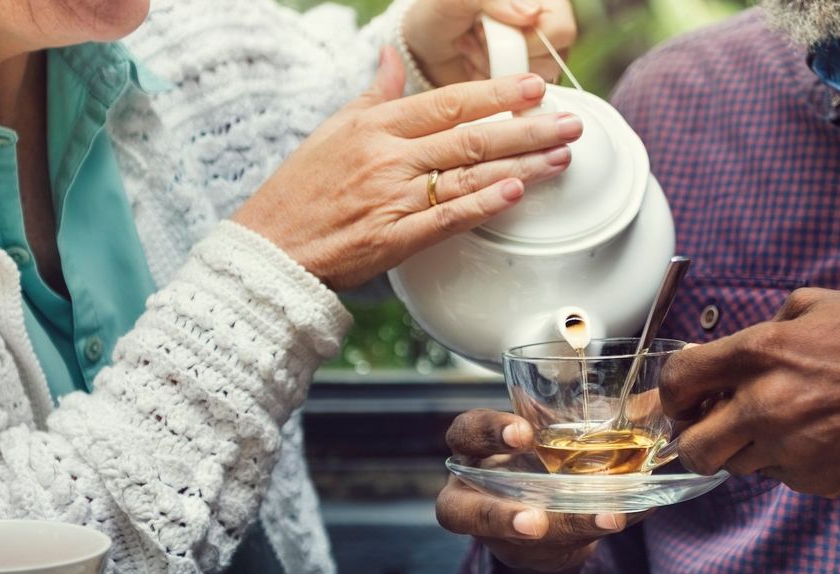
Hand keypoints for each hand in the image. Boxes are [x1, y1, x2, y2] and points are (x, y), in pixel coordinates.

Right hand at [233, 47, 580, 290]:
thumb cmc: (299, 192)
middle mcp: (387, 158)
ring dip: (521, 164)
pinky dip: (483, 204)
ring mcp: (392, 199)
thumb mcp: (331, 131)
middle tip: (569, 121)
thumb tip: (388, 56)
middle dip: (527, 127)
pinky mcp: (393, 240)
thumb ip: (371, 95)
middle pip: (470, 135)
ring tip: (561, 156)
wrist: (271, 251)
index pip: (447, 101)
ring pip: (468, 174)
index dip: (496, 93)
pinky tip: (516, 193)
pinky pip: (447, 219)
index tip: (534, 88)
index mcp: (373, 127)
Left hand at [403, 0, 576, 85]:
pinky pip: (521, 102)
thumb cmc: (438, 14)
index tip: (491, 32)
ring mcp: (536, 57)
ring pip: (537, 83)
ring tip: (471, 52)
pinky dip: (493, 91)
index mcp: (539, 1)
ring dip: (495, 72)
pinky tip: (475, 70)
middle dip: (504, 56)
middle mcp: (544, 26)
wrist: (422, 48)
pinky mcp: (523, 85)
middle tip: (475, 39)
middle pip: (553, 60)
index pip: (560, 29)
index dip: (528, 41)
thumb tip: (531, 12)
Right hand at [436, 409, 647, 573]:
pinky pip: (556, 549)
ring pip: (518, 541)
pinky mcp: (524, 553)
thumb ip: (559, 415)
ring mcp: (495, 532)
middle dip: (499, 518)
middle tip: (535, 522)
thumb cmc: (529, 448)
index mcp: (470, 449)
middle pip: (463, 512)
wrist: (530, 494)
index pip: (465, 434)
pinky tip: (627, 514)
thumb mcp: (536, 426)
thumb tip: (625, 403)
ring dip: (566, 529)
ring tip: (609, 517)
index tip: (524, 433)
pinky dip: (595, 529)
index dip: (489, 433)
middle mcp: (471, 494)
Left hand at [660, 288, 839, 496]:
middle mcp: (766, 404)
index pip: (678, 381)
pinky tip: (810, 435)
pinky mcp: (814, 479)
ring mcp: (790, 448)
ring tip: (771, 423)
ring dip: (738, 448)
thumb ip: (761, 327)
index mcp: (760, 352)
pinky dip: (780, 461)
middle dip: (693, 437)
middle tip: (707, 426)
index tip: (678, 398)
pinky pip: (774, 476)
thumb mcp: (815, 304)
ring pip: (733, 465)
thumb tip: (729, 354)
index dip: (670, 393)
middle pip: (693, 445)